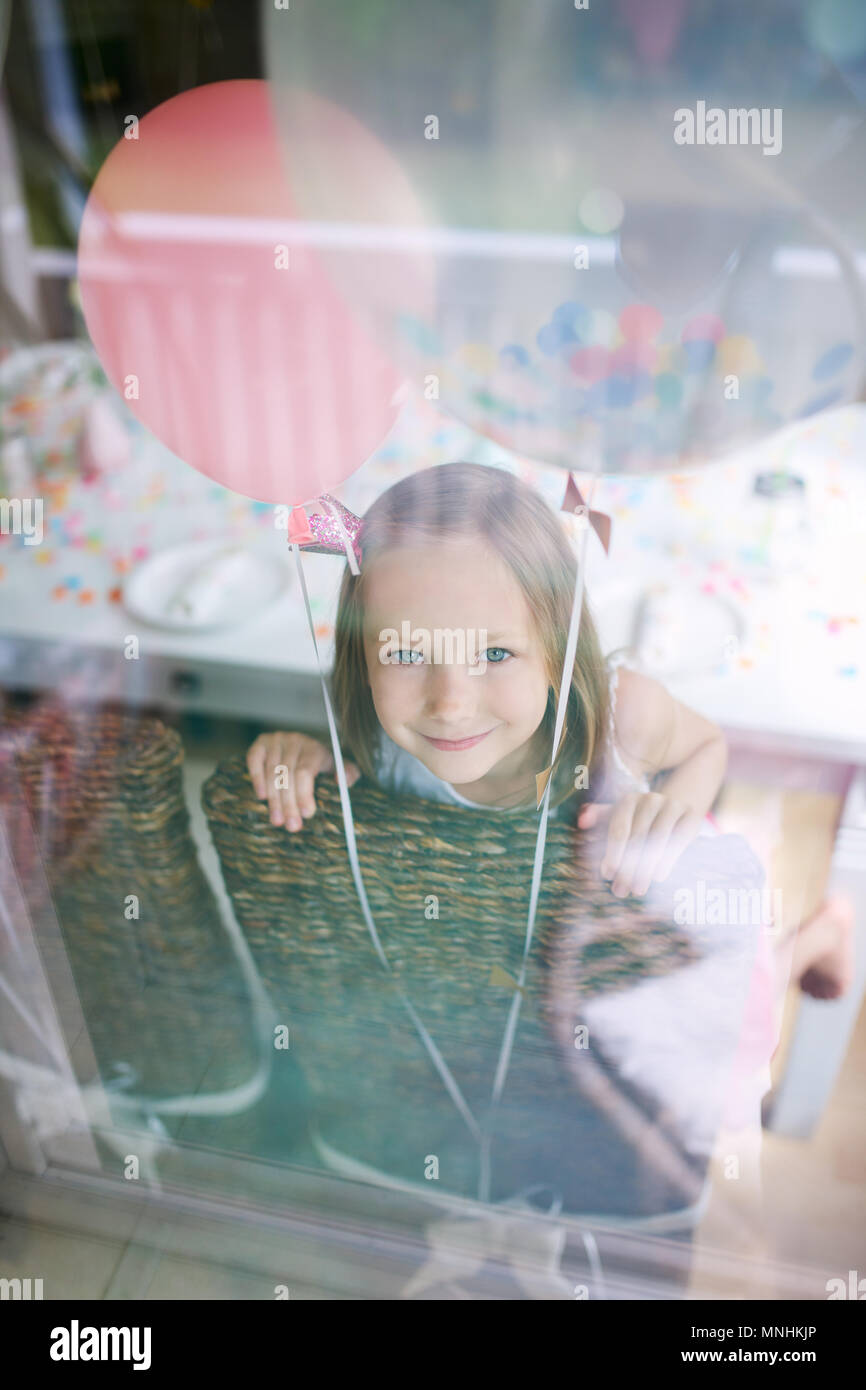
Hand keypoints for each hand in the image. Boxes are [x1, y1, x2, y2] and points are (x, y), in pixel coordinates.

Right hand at [246, 731, 359, 831]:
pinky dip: (256, 778)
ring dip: (274, 799)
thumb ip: (348, 773)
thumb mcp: (338, 766)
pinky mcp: (260, 742)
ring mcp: (276, 740)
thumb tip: (344, 781)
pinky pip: (254, 760)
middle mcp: (294, 741)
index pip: (305, 772)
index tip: (307, 814)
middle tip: (292, 826)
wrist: (302, 744)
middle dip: (289, 804)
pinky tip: (262, 796)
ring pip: (271, 772)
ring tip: (277, 820)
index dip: (304, 794)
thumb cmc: (320, 761)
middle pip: (287, 776)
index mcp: (314, 748)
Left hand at [578, 793, 703, 897]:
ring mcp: (672, 806)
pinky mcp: (691, 815)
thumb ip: (600, 818)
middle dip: (628, 867)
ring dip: (647, 868)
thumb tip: (582, 820)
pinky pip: (679, 840)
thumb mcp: (618, 816)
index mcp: (628, 800)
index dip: (613, 854)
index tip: (608, 875)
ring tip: (638, 889)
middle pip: (638, 837)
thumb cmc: (638, 818)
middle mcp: (650, 799)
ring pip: (659, 840)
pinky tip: (658, 877)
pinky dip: (668, 860)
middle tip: (621, 890)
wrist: (673, 808)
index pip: (619, 829)